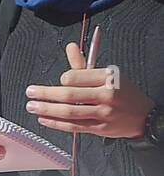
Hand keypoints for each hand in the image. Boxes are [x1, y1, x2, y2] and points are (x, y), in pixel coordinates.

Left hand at [25, 41, 153, 138]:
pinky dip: (56, 123)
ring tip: (32, 106)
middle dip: (46, 94)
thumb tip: (70, 47)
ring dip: (47, 110)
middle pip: (70, 95)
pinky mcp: (100, 128)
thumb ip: (84, 65)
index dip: (64, 79)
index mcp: (109, 77)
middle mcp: (106, 95)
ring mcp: (103, 113)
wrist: (145, 116)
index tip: (58, 80)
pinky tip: (44, 119)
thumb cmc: (123, 92)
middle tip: (30, 92)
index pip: (78, 77)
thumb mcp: (108, 74)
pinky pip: (74, 126)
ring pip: (70, 112)